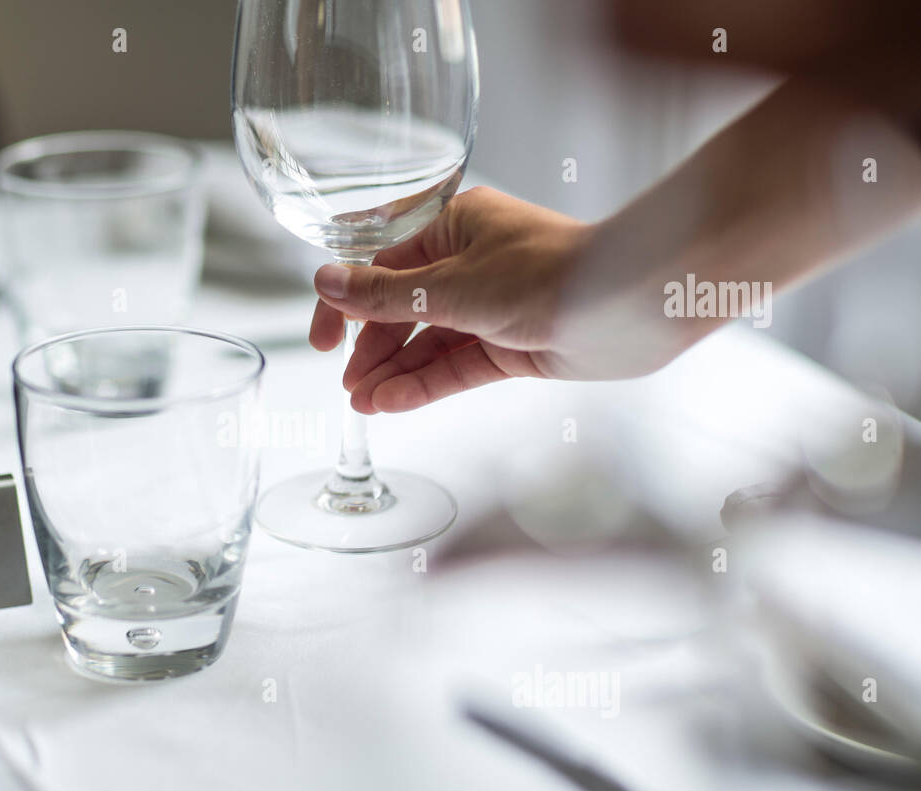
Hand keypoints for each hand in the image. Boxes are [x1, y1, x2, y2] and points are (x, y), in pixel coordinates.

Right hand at [309, 186, 686, 413]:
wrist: (628, 303)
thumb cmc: (548, 274)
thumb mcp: (450, 286)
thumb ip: (384, 294)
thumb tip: (325, 281)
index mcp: (453, 226)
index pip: (382, 265)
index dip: (345, 303)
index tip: (322, 339)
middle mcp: (470, 263)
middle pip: (403, 309)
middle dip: (372, 347)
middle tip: (347, 383)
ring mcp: (492, 306)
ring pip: (429, 342)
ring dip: (395, 372)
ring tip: (363, 405)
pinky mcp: (513, 344)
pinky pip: (458, 365)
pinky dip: (427, 383)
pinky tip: (394, 402)